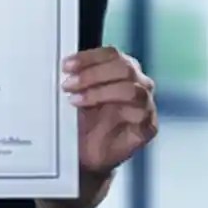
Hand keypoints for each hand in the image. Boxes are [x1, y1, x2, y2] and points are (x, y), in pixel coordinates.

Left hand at [62, 46, 157, 174]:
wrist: (85, 153)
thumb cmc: (82, 119)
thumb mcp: (75, 93)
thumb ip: (74, 76)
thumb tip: (59, 63)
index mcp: (121, 69)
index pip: (111, 54)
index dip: (88, 57)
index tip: (66, 66)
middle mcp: (138, 84)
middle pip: (124, 67)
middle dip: (91, 74)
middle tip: (68, 84)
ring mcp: (145, 104)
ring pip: (131, 88)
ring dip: (98, 92)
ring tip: (75, 100)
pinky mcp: (148, 126)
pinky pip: (139, 113)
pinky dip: (113, 110)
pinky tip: (93, 114)